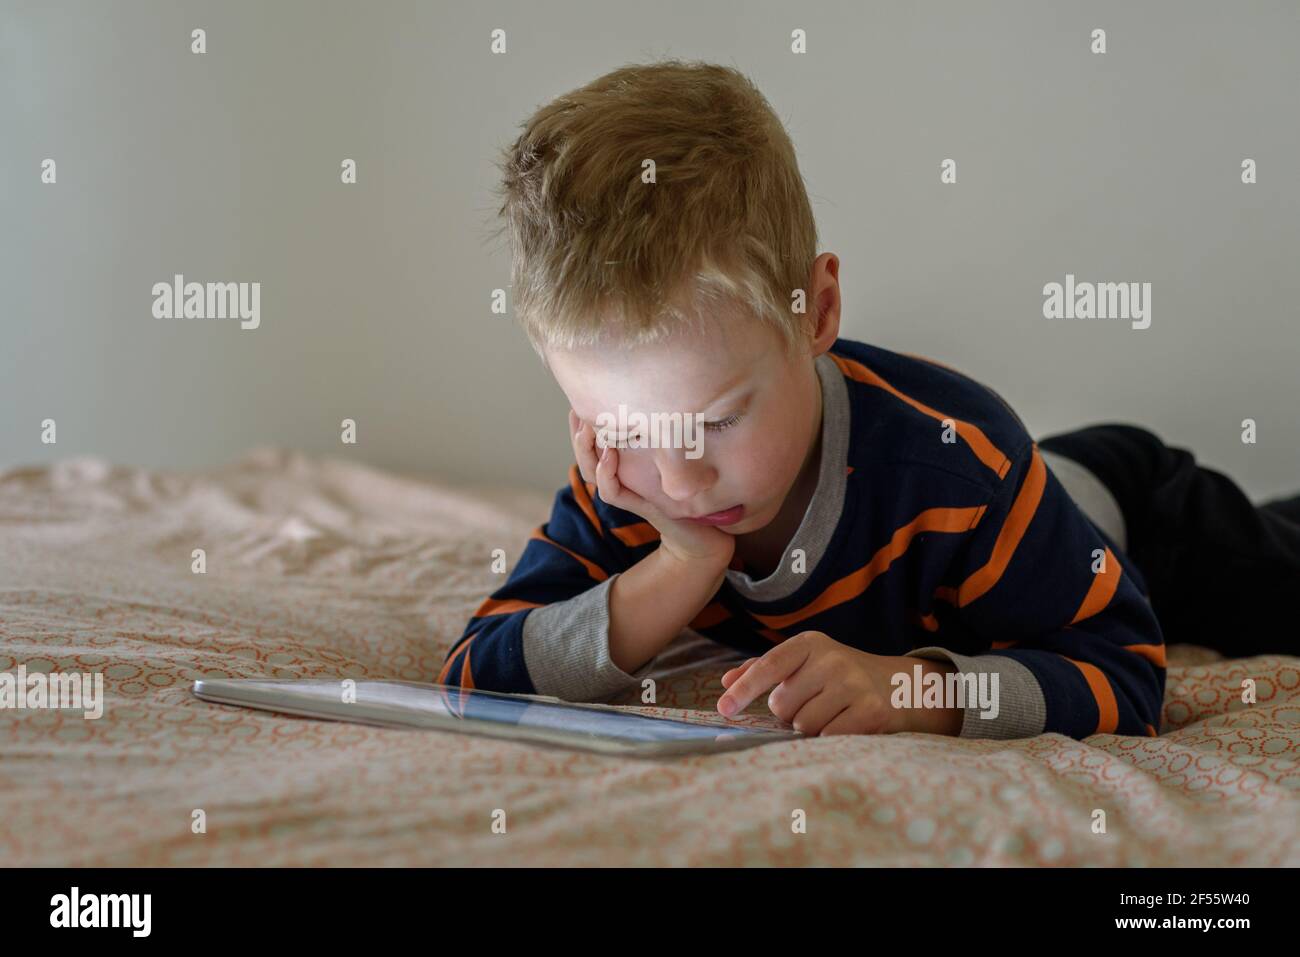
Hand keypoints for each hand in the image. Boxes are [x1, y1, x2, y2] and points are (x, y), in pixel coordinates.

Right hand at [569, 408, 734, 566]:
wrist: (710, 532)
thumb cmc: (698, 491)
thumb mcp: (681, 453)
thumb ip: (668, 432)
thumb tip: (665, 396)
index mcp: (627, 466)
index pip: (593, 444)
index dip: (581, 425)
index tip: (578, 402)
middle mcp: (624, 480)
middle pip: (586, 458)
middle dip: (578, 435)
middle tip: (577, 412)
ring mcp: (631, 494)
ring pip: (592, 474)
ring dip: (587, 452)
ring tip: (588, 430)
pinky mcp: (643, 507)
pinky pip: (612, 493)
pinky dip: (607, 474)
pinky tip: (609, 455)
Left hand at [716, 632, 961, 735]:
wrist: (901, 685)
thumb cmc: (840, 675)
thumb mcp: (806, 662)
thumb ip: (764, 669)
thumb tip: (726, 681)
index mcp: (810, 643)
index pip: (768, 666)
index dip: (743, 689)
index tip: (723, 709)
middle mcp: (831, 659)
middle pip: (782, 706)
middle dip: (790, 712)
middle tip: (814, 703)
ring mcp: (853, 684)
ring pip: (803, 726)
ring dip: (811, 727)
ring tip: (833, 712)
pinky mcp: (871, 712)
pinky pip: (828, 738)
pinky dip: (831, 738)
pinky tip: (846, 723)